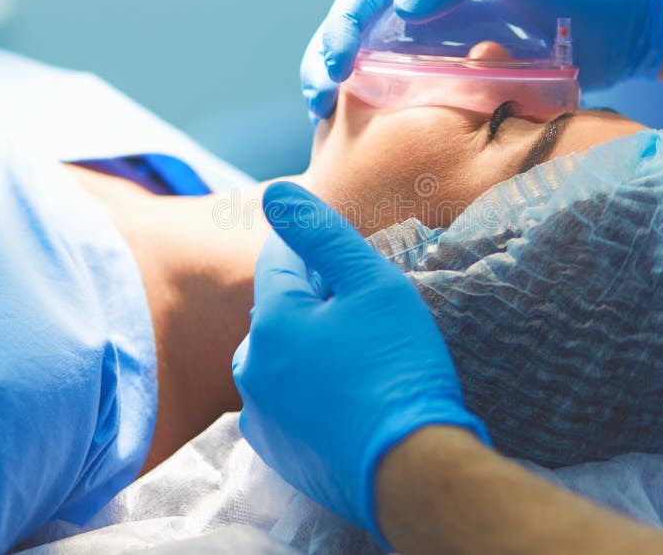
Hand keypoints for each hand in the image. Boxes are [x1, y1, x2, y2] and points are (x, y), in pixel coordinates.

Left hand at [232, 181, 487, 543]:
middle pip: (280, 307)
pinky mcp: (274, 446)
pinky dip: (309, 381)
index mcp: (270, 321)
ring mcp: (259, 412)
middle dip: (314, 296)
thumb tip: (275, 194)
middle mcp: (251, 366)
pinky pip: (286, 393)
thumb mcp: (370, 283)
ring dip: (310, 339)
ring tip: (358, 350)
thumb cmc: (398, 365)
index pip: (281, 260)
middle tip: (363, 308)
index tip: (345, 256)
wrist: (411, 468)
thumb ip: (320, 233)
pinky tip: (346, 388)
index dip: (316, 252)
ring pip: (282, 351)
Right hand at [301, 0, 662, 119]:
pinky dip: (377, 111)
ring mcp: (436, 41)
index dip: (341, 29)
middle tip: (318, 103)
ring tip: (325, 121)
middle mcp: (423, 2)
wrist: (623, 20)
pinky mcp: (452, 75)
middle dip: (327, 63)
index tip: (335, 68)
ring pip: (371, 64)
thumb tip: (404, 9)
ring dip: (342, 92)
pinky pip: (404, 92)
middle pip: (356, 31)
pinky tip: (363, 133)